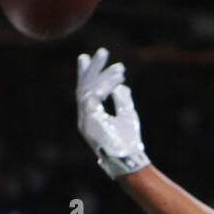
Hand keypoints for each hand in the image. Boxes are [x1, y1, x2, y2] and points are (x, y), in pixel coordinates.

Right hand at [76, 48, 149, 178]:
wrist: (128, 161)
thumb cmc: (128, 143)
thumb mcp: (127, 116)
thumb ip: (122, 100)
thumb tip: (122, 86)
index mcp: (91, 119)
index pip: (87, 93)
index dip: (92, 75)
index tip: (100, 60)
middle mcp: (84, 119)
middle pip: (84, 88)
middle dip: (92, 69)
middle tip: (102, 51)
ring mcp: (85, 120)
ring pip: (89, 89)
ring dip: (102, 74)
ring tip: (115, 63)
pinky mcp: (90, 119)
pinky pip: (96, 95)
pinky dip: (107, 84)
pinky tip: (119, 78)